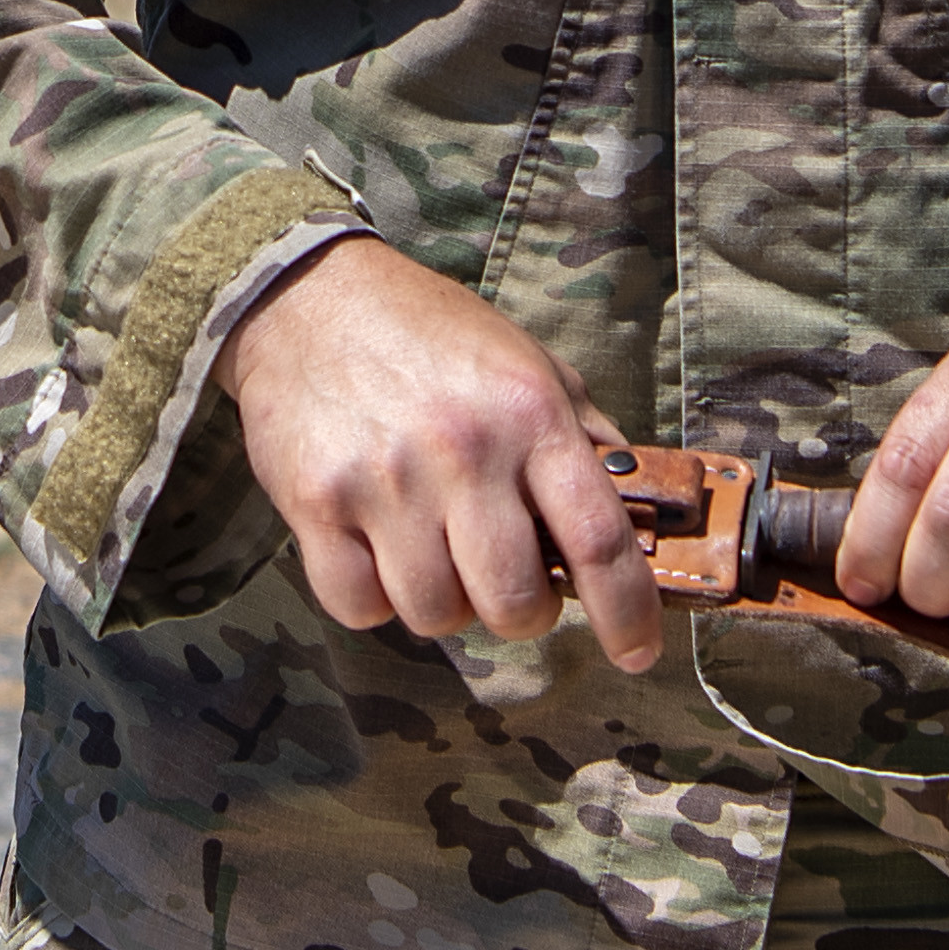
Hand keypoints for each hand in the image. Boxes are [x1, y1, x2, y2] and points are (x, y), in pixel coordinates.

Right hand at [215, 237, 666, 674]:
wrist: (308, 298)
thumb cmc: (431, 335)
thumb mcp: (530, 363)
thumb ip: (584, 437)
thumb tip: (640, 511)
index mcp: (530, 415)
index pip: (598, 541)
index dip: (627, 613)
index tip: (637, 651)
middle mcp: (463, 451)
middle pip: (513, 600)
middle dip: (522, 614)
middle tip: (510, 586)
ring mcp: (385, 481)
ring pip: (435, 613)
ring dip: (445, 604)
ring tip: (436, 554)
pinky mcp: (316, 503)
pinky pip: (359, 605)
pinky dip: (374, 597)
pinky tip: (378, 551)